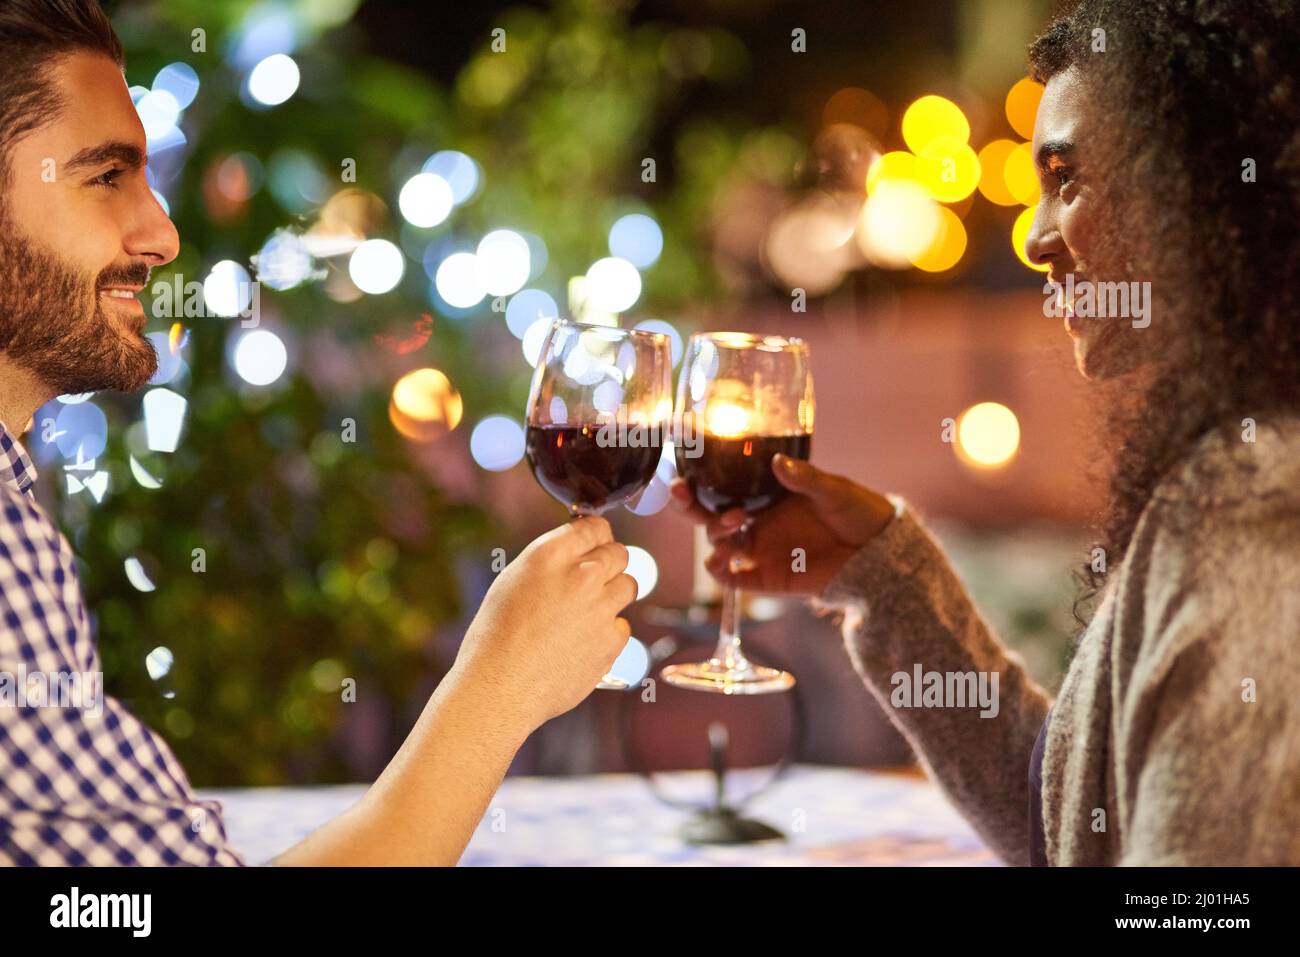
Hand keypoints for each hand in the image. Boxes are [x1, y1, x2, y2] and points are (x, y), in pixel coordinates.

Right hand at [451, 516, 636, 730]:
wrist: (500, 687)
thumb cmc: (497, 636)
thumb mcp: (513, 580)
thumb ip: (551, 561)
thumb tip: (579, 553)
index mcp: (550, 554)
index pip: (596, 526)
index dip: (596, 537)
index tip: (595, 546)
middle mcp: (581, 575)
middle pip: (619, 553)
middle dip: (609, 563)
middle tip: (592, 582)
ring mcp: (601, 608)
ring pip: (629, 585)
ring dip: (613, 594)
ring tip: (586, 613)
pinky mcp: (612, 640)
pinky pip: (623, 625)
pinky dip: (608, 632)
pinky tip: (581, 643)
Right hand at [671, 455, 895, 595]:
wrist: (879, 556)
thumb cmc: (859, 513)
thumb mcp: (835, 490)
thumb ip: (806, 478)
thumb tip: (778, 461)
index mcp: (767, 494)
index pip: (723, 486)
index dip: (699, 481)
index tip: (685, 472)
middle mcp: (756, 521)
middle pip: (708, 515)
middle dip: (691, 506)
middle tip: (686, 494)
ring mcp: (759, 549)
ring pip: (717, 543)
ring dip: (715, 532)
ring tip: (735, 523)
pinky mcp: (766, 578)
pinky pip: (732, 579)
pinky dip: (720, 572)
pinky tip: (721, 561)